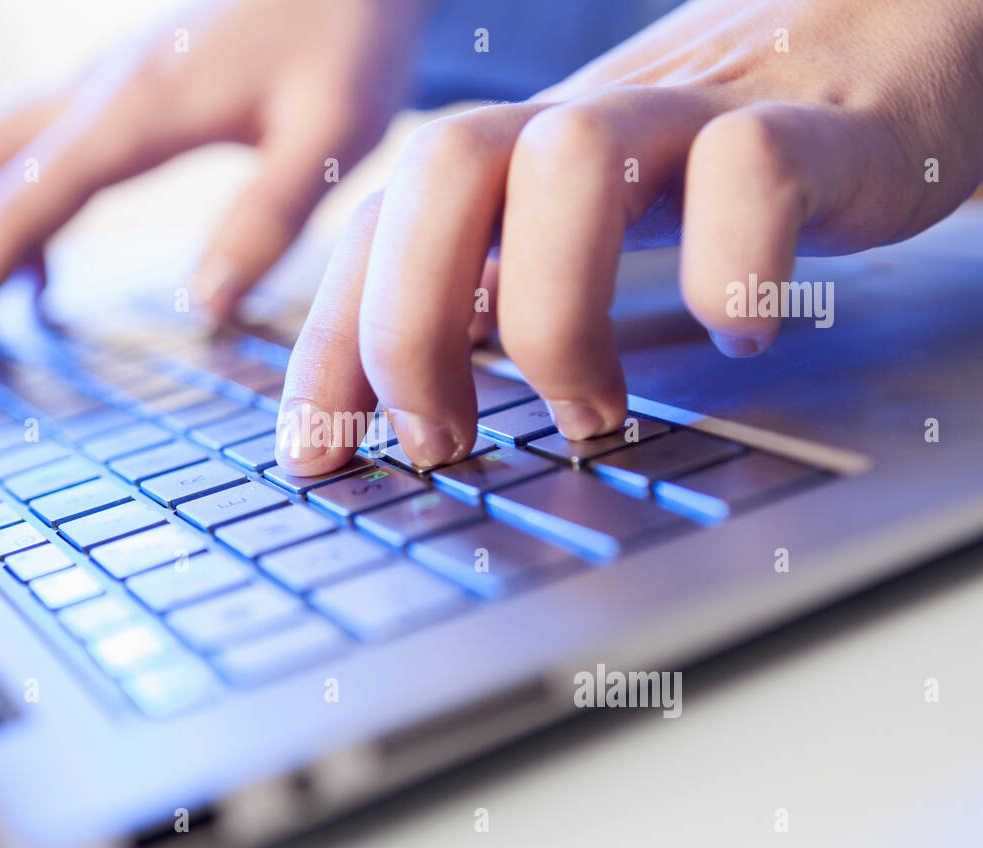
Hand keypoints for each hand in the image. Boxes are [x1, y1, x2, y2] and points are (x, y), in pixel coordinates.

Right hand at [0, 0, 423, 374]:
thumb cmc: (351, 41)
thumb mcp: (331, 136)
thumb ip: (267, 218)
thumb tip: (203, 308)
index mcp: (133, 112)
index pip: (15, 210)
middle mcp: (95, 93)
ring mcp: (99, 89)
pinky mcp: (120, 96)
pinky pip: (31, 158)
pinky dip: (8, 224)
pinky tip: (35, 284)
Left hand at [277, 0, 982, 473]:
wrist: (886, 34)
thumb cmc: (713, 164)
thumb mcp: (581, 232)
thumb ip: (499, 297)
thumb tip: (412, 409)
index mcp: (514, 162)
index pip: (379, 231)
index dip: (328, 343)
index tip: (312, 455)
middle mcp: (579, 124)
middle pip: (441, 172)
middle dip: (410, 326)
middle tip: (442, 442)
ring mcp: (690, 113)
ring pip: (574, 164)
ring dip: (558, 318)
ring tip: (592, 414)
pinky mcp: (810, 124)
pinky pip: (749, 173)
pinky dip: (732, 268)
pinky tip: (741, 331)